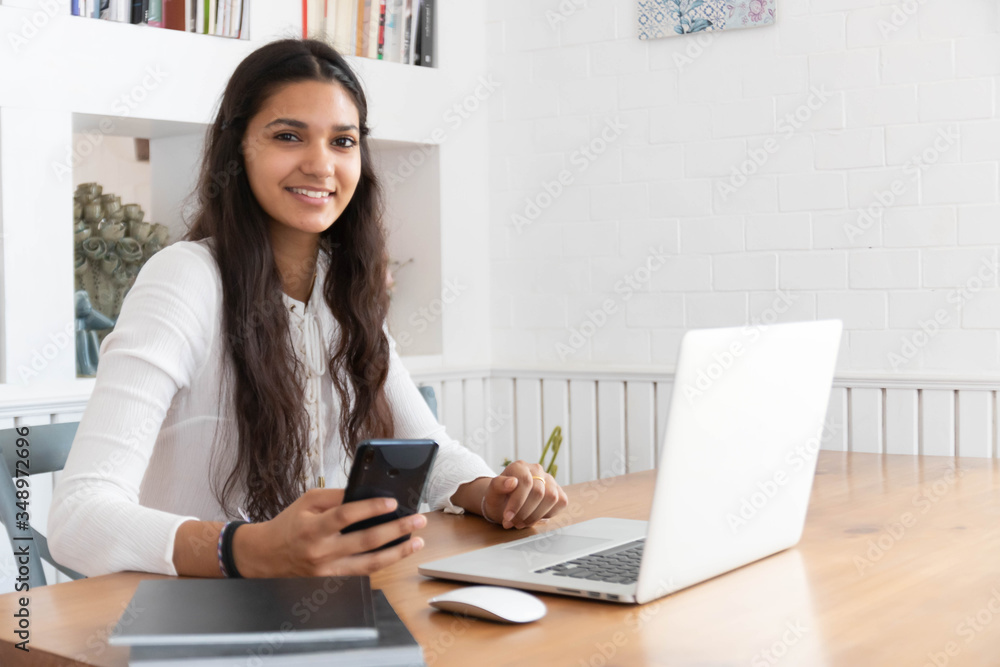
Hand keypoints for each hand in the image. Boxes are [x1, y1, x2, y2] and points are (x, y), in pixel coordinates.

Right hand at [236, 488, 425, 577]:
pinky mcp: (332, 581)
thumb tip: (364, 492)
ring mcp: (328, 570)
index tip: (392, 502)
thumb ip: (334, 497)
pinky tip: (398, 553)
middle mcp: (321, 551)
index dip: (370, 508)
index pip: (345, 516)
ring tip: (417, 541)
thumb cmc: (289, 525)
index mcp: (313, 528)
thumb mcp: (306, 502)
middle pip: (365, 541)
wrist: (266, 556)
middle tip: (418, 520)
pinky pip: (362, 573)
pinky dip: (382, 563)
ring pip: (370, 564)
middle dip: (396, 530)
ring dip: (397, 552)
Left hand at [481, 461, 567, 529]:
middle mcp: (537, 470)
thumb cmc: (499, 498)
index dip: (517, 502)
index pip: (525, 482)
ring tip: (521, 523)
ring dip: (536, 516)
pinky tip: (534, 517)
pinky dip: (549, 514)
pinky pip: (561, 502)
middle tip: (512, 523)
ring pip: (552, 497)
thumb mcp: (492, 494)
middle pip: (538, 492)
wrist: (505, 503)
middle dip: (525, 512)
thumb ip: (497, 485)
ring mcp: (549, 480)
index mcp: (519, 466)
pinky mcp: (558, 491)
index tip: (507, 517)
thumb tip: (512, 482)